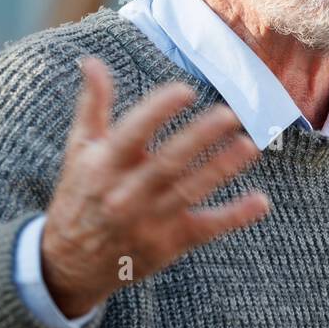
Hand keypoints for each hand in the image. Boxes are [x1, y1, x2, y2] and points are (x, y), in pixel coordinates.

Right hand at [41, 57, 268, 317]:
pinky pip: (207, 229)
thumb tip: (93, 61)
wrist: (68, 266)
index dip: (158, 111)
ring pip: (190, 192)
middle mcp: (126, 193)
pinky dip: (235, 216)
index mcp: (104, 164)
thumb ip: (92, 105)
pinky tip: (260, 202)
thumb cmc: (80, 196)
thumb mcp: (79, 151)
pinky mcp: (170, 243)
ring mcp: (150, 221)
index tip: (185, 90)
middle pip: (167, 163)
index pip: (133, 133)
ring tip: (250, 146)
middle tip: (230, 115)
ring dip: (221, 169)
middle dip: (199, 138)